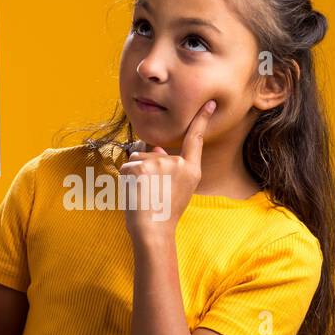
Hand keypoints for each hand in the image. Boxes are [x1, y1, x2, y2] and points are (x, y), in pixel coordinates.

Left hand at [120, 99, 215, 242]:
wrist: (153, 231)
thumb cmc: (162, 213)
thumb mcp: (176, 189)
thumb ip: (170, 167)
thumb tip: (157, 148)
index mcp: (190, 170)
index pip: (195, 140)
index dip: (201, 120)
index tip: (209, 103)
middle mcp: (177, 163)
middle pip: (152, 152)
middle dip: (145, 168)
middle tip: (151, 193)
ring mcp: (159, 164)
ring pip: (137, 158)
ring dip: (134, 174)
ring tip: (143, 194)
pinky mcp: (141, 167)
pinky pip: (126, 166)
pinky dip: (125, 179)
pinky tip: (134, 193)